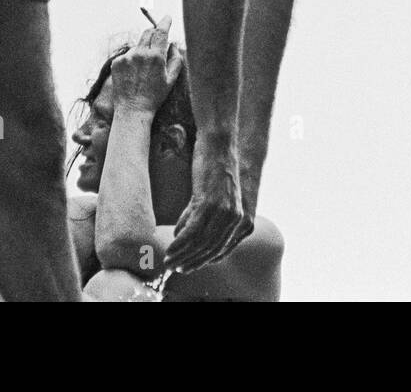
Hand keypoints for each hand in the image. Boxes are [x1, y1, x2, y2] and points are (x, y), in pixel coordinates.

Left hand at [110, 15, 180, 113]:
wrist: (133, 110)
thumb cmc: (155, 96)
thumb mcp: (171, 79)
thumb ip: (176, 59)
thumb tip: (173, 45)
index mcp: (156, 57)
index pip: (160, 32)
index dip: (164, 22)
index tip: (167, 17)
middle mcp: (140, 54)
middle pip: (147, 33)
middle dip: (154, 34)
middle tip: (157, 43)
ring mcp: (126, 57)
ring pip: (137, 46)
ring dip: (142, 51)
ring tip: (143, 71)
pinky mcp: (116, 62)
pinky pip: (127, 55)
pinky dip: (131, 60)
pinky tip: (133, 74)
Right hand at [164, 138, 251, 272]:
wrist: (219, 142)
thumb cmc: (215, 165)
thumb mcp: (215, 195)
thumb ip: (205, 213)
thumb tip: (184, 230)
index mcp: (241, 219)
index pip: (222, 248)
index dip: (205, 259)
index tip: (190, 266)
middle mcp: (235, 218)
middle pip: (211, 250)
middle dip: (192, 262)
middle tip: (176, 269)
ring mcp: (222, 212)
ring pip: (200, 243)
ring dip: (183, 255)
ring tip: (169, 261)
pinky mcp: (208, 204)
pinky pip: (192, 231)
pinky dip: (180, 243)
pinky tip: (170, 247)